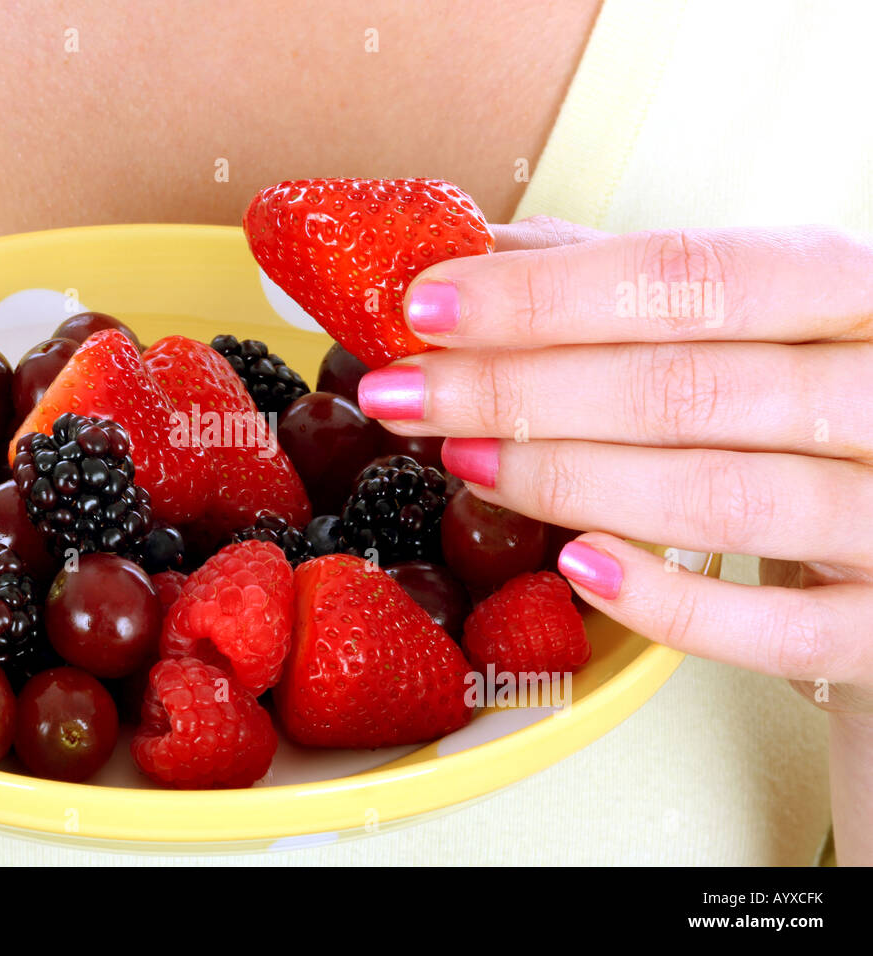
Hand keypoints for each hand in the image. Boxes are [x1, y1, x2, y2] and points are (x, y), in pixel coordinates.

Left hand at [357, 217, 872, 863]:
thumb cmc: (800, 408)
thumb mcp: (733, 321)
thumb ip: (614, 283)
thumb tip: (467, 252)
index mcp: (845, 291)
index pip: (688, 276)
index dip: (543, 295)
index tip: (424, 306)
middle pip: (686, 386)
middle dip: (519, 389)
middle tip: (405, 394)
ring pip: (720, 496)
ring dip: (566, 480)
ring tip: (463, 461)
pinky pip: (774, 627)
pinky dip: (665, 599)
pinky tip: (574, 566)